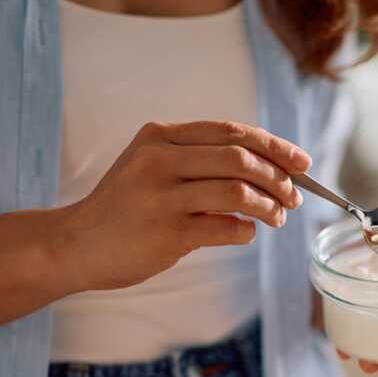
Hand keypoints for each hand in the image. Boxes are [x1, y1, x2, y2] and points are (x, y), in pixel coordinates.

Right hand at [52, 121, 308, 292]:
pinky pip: (225, 228)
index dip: (274, 145)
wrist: (76, 244)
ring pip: (238, 192)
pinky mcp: (166, 233)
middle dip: (278, 178)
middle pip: (240, 158)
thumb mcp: (150, 166)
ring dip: (269, 207)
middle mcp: (160, 159)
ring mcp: (162, 196)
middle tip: (293, 197)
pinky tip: (246, 234)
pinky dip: (245, 231)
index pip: (231, 132)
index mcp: (160, 136)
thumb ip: (197, 160)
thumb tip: (267, 168)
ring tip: (277, 218)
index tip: (301, 163)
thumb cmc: (124, 208)